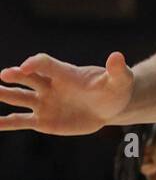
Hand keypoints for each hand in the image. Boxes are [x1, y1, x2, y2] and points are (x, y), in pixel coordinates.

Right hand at [0, 51, 133, 134]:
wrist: (111, 107)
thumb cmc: (115, 89)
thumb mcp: (120, 80)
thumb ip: (117, 70)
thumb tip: (117, 57)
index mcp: (66, 73)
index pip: (46, 64)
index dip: (36, 64)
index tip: (25, 67)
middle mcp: (51, 86)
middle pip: (29, 78)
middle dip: (16, 75)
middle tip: (4, 75)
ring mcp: (45, 102)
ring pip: (20, 98)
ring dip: (5, 95)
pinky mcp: (43, 120)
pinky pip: (21, 121)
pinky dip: (6, 122)